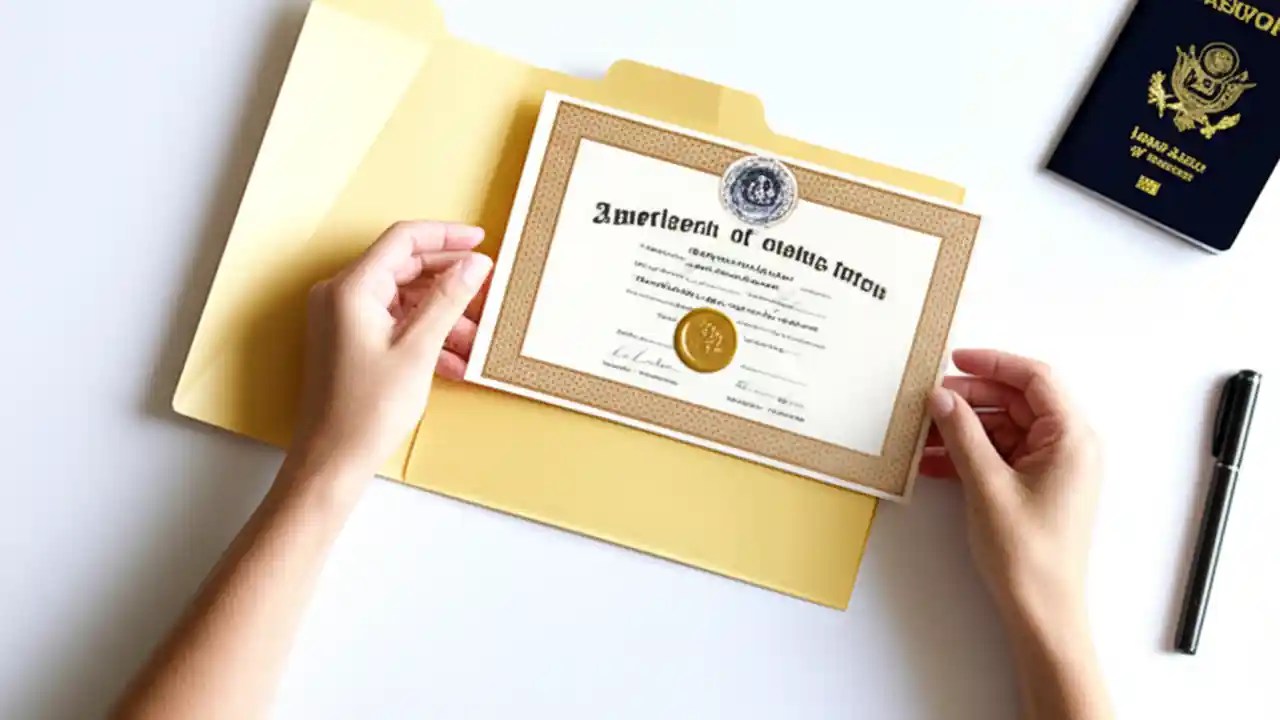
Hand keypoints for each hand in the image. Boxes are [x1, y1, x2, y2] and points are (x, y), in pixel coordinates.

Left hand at [290, 221, 492, 480]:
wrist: (333, 459)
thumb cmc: (366, 410)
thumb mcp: (418, 349)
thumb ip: (448, 299)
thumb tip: (475, 264)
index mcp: (352, 289)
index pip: (403, 240)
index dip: (445, 237)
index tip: (480, 241)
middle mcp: (342, 296)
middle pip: (405, 268)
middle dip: (449, 280)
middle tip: (487, 289)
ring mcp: (343, 319)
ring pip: (404, 298)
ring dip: (442, 313)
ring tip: (477, 335)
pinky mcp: (350, 340)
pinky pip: (395, 322)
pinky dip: (425, 333)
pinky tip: (455, 359)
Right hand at [922, 349, 1100, 627]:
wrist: (1041, 609)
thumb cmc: (1028, 554)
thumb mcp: (987, 485)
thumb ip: (963, 434)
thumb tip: (942, 397)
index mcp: (1071, 437)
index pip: (1035, 378)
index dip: (993, 363)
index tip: (954, 360)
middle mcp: (1068, 445)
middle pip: (1016, 400)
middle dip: (971, 397)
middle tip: (930, 400)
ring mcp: (1052, 465)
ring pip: (1003, 427)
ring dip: (964, 428)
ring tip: (923, 433)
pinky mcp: (1035, 484)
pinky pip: (1000, 453)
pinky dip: (969, 452)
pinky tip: (934, 460)